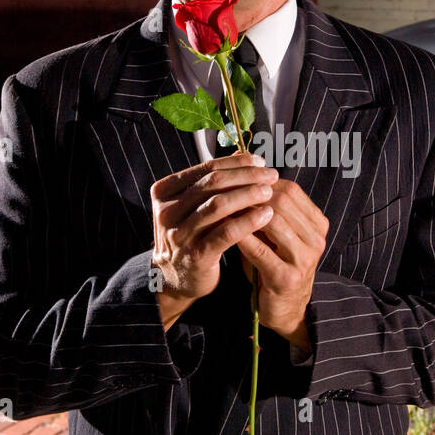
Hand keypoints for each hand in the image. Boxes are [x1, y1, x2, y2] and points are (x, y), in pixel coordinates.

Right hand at [149, 152, 277, 310]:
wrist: (176, 279)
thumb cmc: (191, 235)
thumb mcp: (194, 206)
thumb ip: (213, 183)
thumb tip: (245, 155)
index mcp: (164, 192)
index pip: (205, 169)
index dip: (236, 163)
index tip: (260, 161)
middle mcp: (167, 211)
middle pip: (212, 184)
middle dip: (246, 177)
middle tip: (270, 175)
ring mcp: (179, 234)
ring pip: (218, 205)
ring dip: (248, 195)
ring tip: (270, 192)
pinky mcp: (196, 255)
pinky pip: (226, 233)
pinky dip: (248, 221)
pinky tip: (266, 215)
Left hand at [235, 178, 328, 347]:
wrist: (285, 308)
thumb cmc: (275, 264)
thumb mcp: (277, 234)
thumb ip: (267, 209)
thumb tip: (240, 177)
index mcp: (317, 224)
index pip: (291, 190)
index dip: (262, 182)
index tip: (237, 180)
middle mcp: (316, 240)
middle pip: (283, 202)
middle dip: (252, 194)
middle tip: (226, 190)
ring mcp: (304, 259)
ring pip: (273, 222)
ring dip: (245, 212)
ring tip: (223, 207)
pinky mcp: (287, 278)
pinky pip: (260, 250)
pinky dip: (241, 236)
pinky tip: (224, 231)